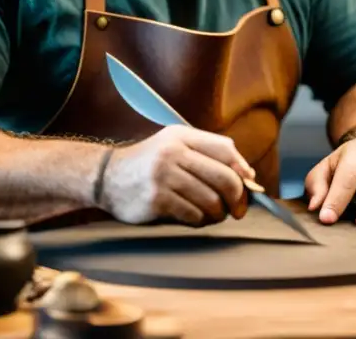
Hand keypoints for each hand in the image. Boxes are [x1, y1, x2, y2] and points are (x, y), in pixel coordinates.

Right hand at [98, 125, 255, 226]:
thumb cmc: (150, 163)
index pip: (226, 151)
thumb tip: (248, 174)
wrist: (107, 177)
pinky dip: (200, 220)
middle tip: (237, 209)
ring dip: (218, 213)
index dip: (243, 171)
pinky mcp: (156, 200)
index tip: (247, 186)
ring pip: (211, 200)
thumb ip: (208, 153)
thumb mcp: (175, 145)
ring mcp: (163, 176)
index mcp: (181, 136)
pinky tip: (195, 217)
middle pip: (224, 178)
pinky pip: (193, 215)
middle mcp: (173, 153)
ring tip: (214, 214)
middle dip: (237, 198)